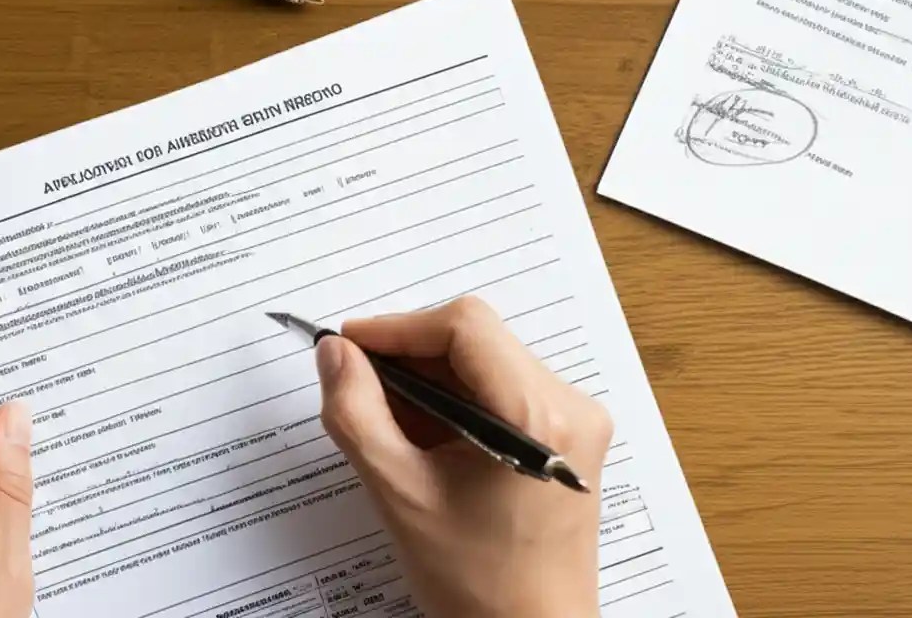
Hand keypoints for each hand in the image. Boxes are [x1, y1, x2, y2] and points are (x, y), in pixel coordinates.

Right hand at [315, 297, 612, 617]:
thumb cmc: (479, 583)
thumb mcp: (400, 493)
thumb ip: (357, 414)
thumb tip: (336, 353)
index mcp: (541, 417)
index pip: (464, 328)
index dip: (397, 328)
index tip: (348, 347)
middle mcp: (572, 408)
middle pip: (476, 341)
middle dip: (410, 357)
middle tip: (358, 388)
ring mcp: (576, 422)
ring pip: (486, 363)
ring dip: (430, 382)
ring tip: (389, 426)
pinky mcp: (567, 437)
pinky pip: (502, 391)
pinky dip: (455, 403)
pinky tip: (424, 441)